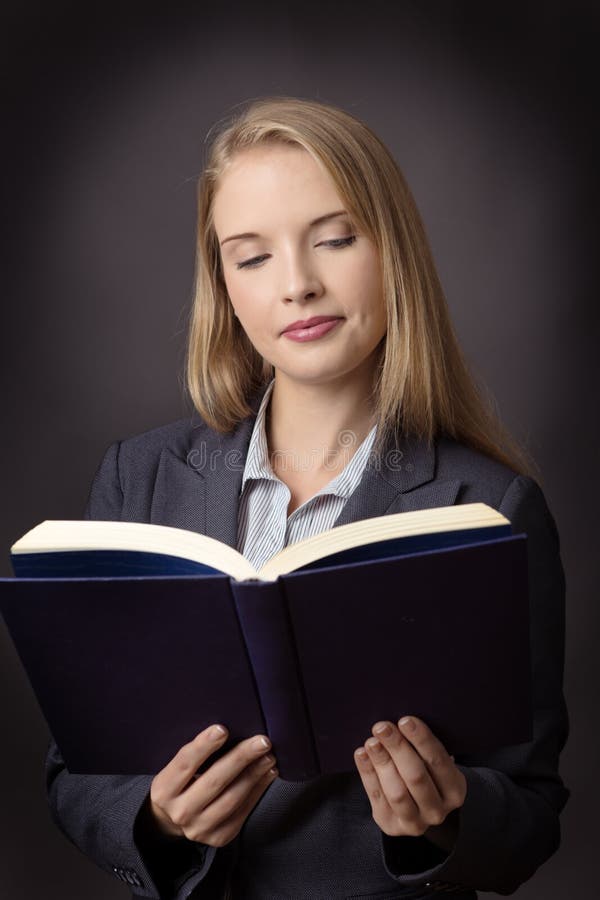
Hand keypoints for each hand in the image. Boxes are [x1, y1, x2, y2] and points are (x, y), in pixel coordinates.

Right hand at [148, 724, 277, 846]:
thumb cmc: (181, 782)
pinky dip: (258, 790)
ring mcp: (199, 828)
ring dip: (254, 775)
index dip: (204, 746)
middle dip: (240, 758)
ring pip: (232, 798)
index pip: (185, 763)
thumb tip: (228, 730)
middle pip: (214, 781)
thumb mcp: (177, 769)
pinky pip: (242, 812)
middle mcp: (180, 812)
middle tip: (262, 741)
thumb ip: (196, 754)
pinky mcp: (219, 836)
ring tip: (269, 756)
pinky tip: (268, 773)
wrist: (174, 821)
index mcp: (164, 790)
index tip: (223, 729)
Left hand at [354, 716, 465, 844]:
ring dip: (382, 762)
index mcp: (454, 790)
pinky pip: (377, 797)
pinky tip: (362, 754)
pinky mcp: (391, 825)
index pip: (438, 762)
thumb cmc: (426, 772)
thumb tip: (403, 722)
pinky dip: (368, 773)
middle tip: (383, 727)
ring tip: (372, 741)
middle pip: (416, 776)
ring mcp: (415, 822)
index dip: (421, 740)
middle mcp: (437, 811)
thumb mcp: (433, 762)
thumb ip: (423, 748)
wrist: (418, 807)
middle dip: (398, 748)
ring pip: (397, 791)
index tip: (405, 721)